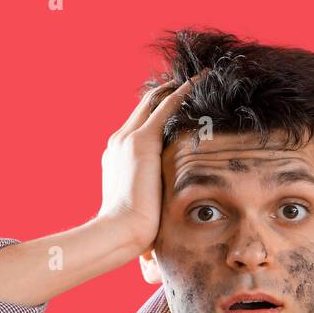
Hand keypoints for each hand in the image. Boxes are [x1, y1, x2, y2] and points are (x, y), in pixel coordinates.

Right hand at [95, 68, 211, 254]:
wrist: (118, 230)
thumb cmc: (130, 231)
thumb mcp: (140, 211)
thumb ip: (149, 204)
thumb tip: (158, 234)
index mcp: (116, 157)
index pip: (137, 127)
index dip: (155, 114)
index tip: (174, 105)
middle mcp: (118, 142)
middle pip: (142, 108)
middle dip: (164, 93)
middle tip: (187, 82)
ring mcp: (127, 139)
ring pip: (152, 102)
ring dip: (174, 88)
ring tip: (197, 78)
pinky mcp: (141, 141)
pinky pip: (165, 107)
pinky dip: (182, 92)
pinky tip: (198, 82)